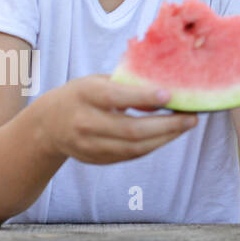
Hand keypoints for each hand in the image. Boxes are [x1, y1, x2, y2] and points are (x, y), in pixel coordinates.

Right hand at [42, 75, 197, 164]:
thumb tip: (164, 91)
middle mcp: (84, 122)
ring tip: (186, 125)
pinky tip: (168, 135)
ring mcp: (88, 145)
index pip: (116, 97)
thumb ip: (128, 84)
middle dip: (166, 125)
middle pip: (130, 130)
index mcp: (85, 95)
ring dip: (164, 138)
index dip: (143, 98)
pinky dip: (152, 145)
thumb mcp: (99, 81)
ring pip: (133, 148)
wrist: (47, 124)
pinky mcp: (95, 159)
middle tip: (191, 117)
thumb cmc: (82, 95)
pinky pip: (129, 155)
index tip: (169, 96)